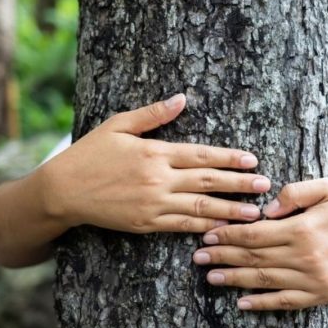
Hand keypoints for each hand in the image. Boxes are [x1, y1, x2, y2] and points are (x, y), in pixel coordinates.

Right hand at [40, 93, 270, 232]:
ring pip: (199, 208)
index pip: (201, 155)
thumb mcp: (118, 125)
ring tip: (254, 213)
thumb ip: (153, 114)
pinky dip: (204, 228)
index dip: (229, 158)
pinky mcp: (146, 224)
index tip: (252, 160)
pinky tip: (222, 228)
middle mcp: (157, 179)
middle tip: (265, 186)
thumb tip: (182, 98)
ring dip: (230, 210)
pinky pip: (181, 226)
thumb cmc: (90, 153)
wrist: (62, 190)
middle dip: (239, 184)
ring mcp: (153, 204)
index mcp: (154, 153)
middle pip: (207, 181)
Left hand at [192, 178, 327, 310]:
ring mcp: (312, 280)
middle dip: (222, 256)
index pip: (254, 234)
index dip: (228, 235)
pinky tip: (241, 302)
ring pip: (263, 281)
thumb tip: (267, 207)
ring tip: (210, 277)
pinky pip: (284, 302)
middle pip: (253, 258)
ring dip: (233, 279)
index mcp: (303, 229)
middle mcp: (305, 257)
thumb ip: (295, 191)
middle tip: (198, 256)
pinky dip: (260, 304)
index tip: (208, 234)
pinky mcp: (319, 296)